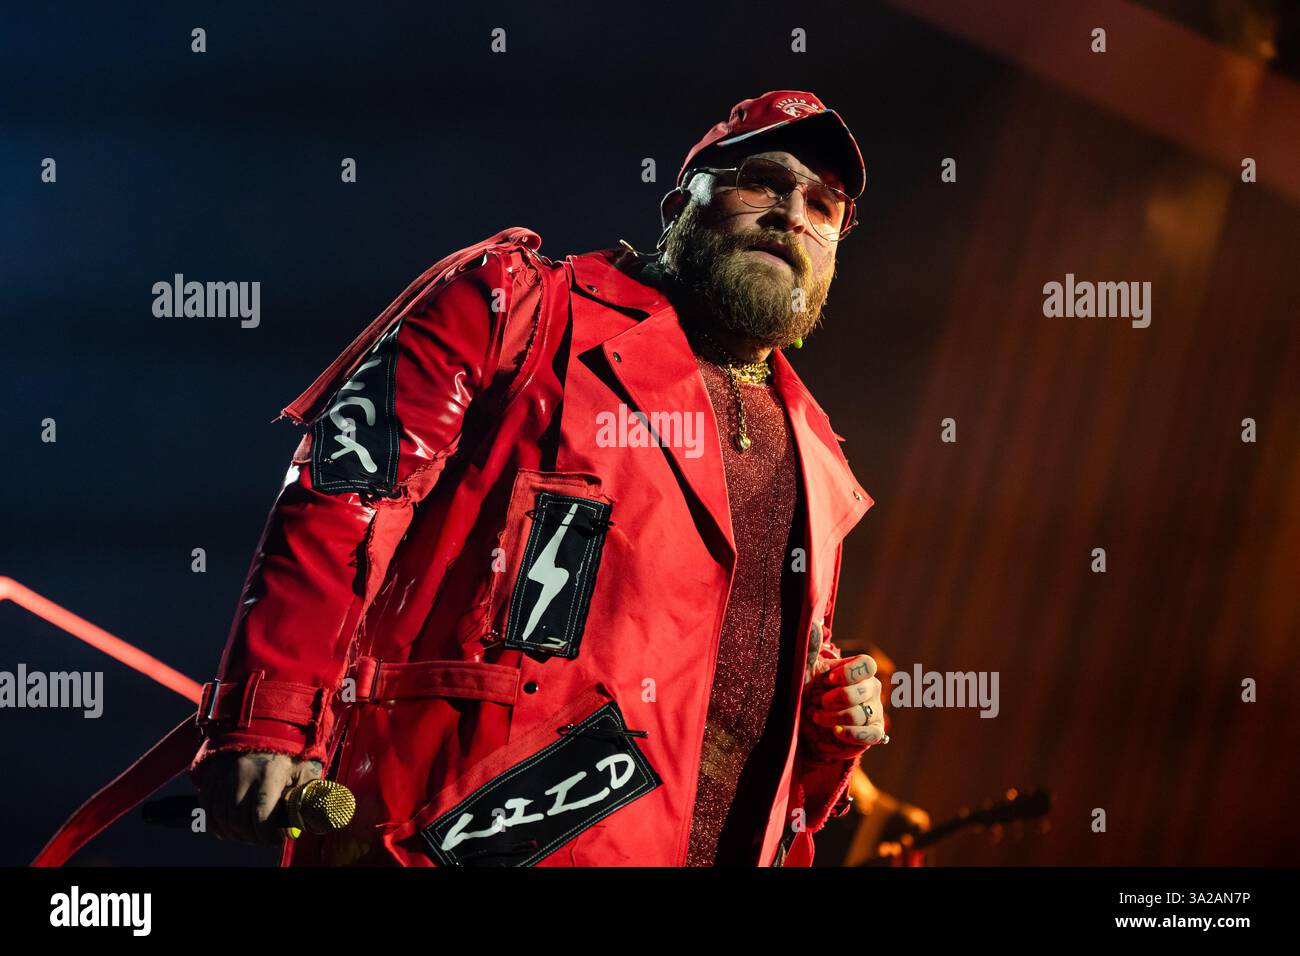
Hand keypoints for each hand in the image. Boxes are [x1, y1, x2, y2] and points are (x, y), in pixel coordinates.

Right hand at [193, 750, 323, 844]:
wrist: (266, 726)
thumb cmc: (290, 752)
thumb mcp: (306, 769)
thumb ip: (308, 796)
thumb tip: (314, 821)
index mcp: (270, 772)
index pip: (262, 816)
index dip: (269, 835)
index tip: (279, 837)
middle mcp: (242, 774)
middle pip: (238, 821)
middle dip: (253, 837)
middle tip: (265, 838)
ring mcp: (223, 775)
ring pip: (221, 818)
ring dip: (236, 834)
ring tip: (252, 834)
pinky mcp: (211, 777)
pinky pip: (207, 811)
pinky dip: (218, 826)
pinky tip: (233, 829)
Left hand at [800, 654, 888, 760]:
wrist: (809, 721)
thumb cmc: (812, 690)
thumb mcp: (808, 670)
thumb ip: (811, 648)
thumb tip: (813, 625)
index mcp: (860, 672)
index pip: (868, 665)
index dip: (850, 672)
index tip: (829, 679)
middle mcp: (872, 690)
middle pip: (863, 691)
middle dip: (836, 698)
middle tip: (819, 701)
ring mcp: (875, 712)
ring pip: (860, 714)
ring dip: (833, 718)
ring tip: (816, 717)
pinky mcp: (873, 734)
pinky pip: (870, 735)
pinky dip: (851, 734)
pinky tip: (835, 731)